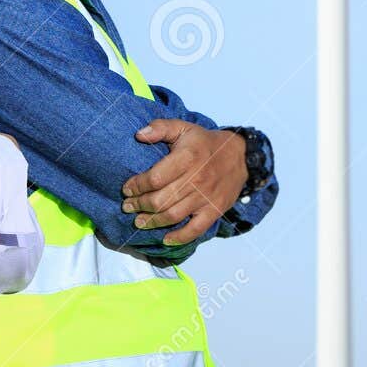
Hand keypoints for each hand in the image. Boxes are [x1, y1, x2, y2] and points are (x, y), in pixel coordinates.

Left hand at [121, 120, 246, 245]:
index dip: (137, 185)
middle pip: (160, 200)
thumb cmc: (205, 143)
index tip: (127, 188)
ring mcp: (206, 197)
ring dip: (152, 221)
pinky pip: (196, 229)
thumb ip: (161, 127)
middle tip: (128, 206)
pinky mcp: (214, 210)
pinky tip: (165, 238)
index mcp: (187, 157)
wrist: (240, 156)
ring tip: (139, 221)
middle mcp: (197, 179)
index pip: (155, 178)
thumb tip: (139, 135)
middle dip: (139, 205)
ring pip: (173, 215)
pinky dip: (180, 237)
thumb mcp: (184, 128)